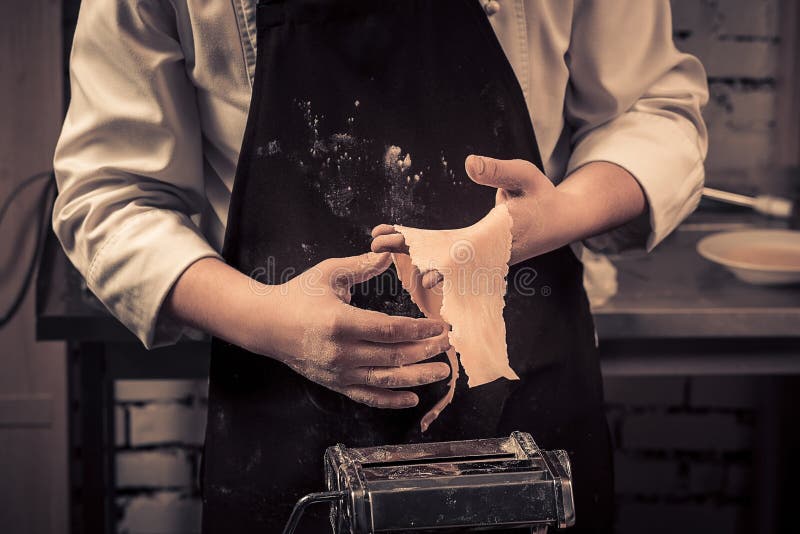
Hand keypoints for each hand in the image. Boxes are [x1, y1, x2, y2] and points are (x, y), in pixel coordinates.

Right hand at [252, 252, 451, 408]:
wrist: (266, 325)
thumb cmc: (297, 295)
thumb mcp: (328, 273)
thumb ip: (361, 265)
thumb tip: (390, 254)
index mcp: (341, 323)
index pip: (391, 330)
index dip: (419, 329)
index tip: (440, 325)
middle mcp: (342, 352)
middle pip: (394, 355)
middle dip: (426, 350)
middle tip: (448, 344)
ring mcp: (339, 372)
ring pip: (386, 380)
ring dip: (418, 377)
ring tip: (442, 371)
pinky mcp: (335, 384)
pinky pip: (368, 396)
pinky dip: (391, 400)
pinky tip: (413, 398)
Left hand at [371, 155, 559, 279]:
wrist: (557, 220)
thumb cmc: (541, 196)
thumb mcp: (525, 177)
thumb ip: (498, 171)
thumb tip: (469, 163)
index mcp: (500, 238)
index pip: (466, 253)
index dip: (441, 260)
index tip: (420, 269)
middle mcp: (485, 253)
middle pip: (440, 257)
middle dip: (409, 251)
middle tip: (376, 244)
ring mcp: (478, 255)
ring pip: (437, 255)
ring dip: (408, 248)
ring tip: (376, 239)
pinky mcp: (473, 252)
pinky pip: (442, 251)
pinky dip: (419, 245)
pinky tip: (396, 240)